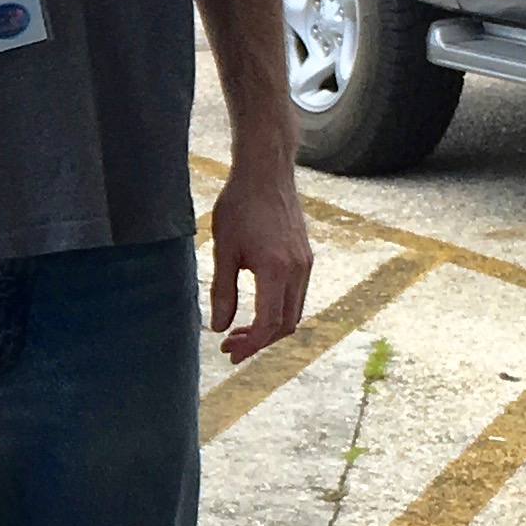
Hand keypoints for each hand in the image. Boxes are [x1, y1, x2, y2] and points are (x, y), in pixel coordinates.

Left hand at [209, 150, 312, 362]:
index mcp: (277, 270)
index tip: (229, 352)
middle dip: (259, 341)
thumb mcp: (223, 250)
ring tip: (240, 331)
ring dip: (270, 328)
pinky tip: (256, 308)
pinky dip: (278, 310)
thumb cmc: (240, 206)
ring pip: (294, 311)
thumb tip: (219, 327)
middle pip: (287, 324)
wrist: (266, 173)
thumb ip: (222, 292)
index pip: (269, 324)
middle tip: (230, 346)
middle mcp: (298, 270)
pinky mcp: (305, 256)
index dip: (250, 344)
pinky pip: (296, 295)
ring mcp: (306, 263)